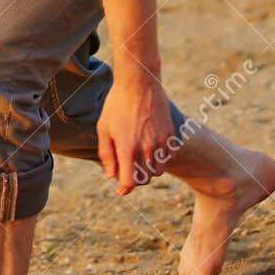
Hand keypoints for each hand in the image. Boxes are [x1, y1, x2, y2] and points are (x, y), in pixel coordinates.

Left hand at [97, 72, 174, 193]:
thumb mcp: (104, 128)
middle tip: (127, 172)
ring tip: (138, 161)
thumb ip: (106, 154)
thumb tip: (111, 175)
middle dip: (135, 179)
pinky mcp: (170, 136)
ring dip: (147, 171)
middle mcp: (146, 148)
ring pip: (157, 171)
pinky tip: (149, 150)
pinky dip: (159, 160)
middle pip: (145, 179)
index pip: (130, 181)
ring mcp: (161, 142)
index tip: (121, 191)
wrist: (139, 84)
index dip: (124, 189)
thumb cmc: (117, 105)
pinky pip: (166, 158)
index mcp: (128, 147)